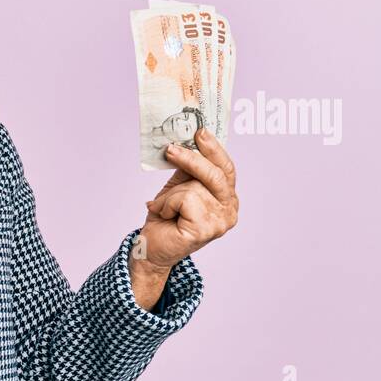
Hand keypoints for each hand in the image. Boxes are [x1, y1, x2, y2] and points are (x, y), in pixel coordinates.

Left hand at [129, 128, 238, 306]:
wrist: (150, 249)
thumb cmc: (165, 219)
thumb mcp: (178, 187)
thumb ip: (188, 169)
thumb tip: (186, 141)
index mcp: (228, 199)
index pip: (227, 169)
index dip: (214, 149)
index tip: (200, 131)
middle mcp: (230, 211)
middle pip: (216, 174)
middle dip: (191, 159)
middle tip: (170, 149)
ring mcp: (220, 222)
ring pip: (194, 186)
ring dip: (170, 195)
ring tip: (164, 209)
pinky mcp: (205, 229)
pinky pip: (184, 198)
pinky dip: (167, 204)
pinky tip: (165, 217)